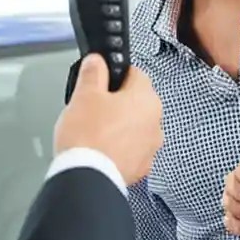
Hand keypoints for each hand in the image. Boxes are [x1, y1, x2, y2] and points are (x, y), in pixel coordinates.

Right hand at [54, 54, 162, 185]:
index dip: (114, 75)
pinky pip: (132, 149)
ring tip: (94, 132)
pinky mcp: (141, 168)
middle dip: (117, 103)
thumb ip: (93, 72)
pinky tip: (101, 149)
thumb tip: (97, 61)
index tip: (99, 81)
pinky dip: (119, 148)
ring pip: (135, 127)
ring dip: (119, 126)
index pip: (135, 74)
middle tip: (92, 108)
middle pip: (136, 102)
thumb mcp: (84, 94)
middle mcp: (156, 122)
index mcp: (146, 99)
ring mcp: (151, 148)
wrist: (87, 177)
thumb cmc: (87, 135)